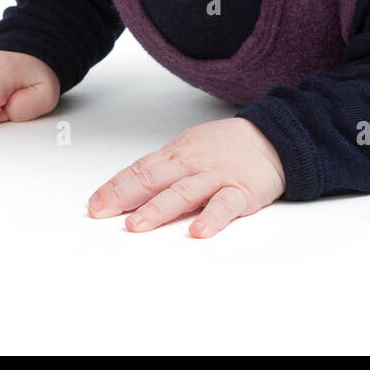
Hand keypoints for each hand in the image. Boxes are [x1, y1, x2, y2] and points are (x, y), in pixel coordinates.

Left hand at [88, 118, 285, 237]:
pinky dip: (212, 218)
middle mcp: (193, 164)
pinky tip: (198, 232)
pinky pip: (225, 205)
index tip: (94, 204)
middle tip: (102, 212)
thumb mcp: (191, 149)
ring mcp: (217, 177)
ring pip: (185, 192)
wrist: (274, 137)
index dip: (116, 186)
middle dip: (126, 196)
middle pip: (155, 179)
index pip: (141, 169)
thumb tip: (126, 188)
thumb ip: (163, 169)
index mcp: (178, 154)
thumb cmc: (227, 147)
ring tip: (138, 225)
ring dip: (160, 208)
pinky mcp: (242, 192)